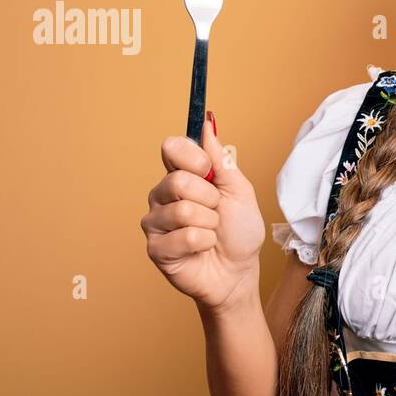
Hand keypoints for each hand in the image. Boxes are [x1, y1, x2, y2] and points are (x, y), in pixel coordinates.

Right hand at [141, 111, 265, 313]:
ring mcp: (156, 222)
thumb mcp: (238, 190)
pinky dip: (204, 243)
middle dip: (210, 199)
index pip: (171, 147)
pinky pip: (185, 236)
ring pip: (184, 210)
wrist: (239, 271)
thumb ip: (220, 160)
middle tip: (216, 213)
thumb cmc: (239, 232)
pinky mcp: (156, 248)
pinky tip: (202, 249)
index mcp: (181, 176)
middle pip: (178, 180)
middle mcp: (162, 195)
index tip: (210, 171)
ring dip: (210, 224)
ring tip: (211, 233)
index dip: (194, 157)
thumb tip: (208, 124)